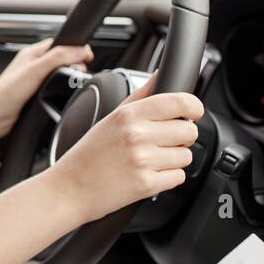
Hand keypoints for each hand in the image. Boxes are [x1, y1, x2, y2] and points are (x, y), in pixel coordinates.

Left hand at [0, 38, 93, 140]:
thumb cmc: (6, 93)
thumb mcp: (36, 70)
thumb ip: (58, 58)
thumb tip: (80, 50)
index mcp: (32, 53)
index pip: (60, 43)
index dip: (76, 48)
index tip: (87, 56)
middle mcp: (33, 64)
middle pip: (62, 58)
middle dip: (74, 63)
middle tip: (80, 71)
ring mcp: (34, 80)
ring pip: (58, 74)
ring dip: (67, 77)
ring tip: (72, 82)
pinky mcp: (34, 94)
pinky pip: (53, 87)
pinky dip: (60, 89)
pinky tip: (60, 94)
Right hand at [49, 76, 203, 223]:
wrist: (70, 189)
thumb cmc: (89, 155)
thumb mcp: (110, 118)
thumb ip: (140, 95)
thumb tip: (159, 74)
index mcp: (129, 115)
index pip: (180, 101)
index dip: (194, 107)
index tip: (193, 113)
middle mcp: (137, 135)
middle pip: (189, 130)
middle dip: (181, 138)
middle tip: (162, 143)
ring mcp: (143, 160)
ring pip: (186, 156)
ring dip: (174, 160)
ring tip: (151, 161)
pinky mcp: (147, 184)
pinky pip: (179, 177)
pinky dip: (167, 178)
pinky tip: (148, 175)